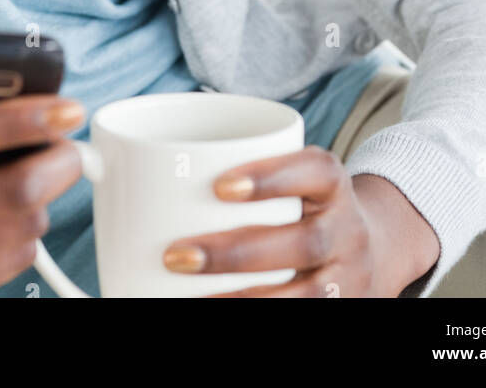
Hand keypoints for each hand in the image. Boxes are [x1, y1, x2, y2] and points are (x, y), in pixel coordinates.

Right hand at [0, 82, 86, 297]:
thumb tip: (20, 84)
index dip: (20, 119)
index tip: (66, 108)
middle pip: (12, 190)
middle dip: (60, 162)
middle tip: (66, 146)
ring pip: (26, 225)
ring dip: (43, 197)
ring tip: (24, 179)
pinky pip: (16, 259)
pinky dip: (24, 232)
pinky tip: (0, 218)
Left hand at [162, 147, 439, 297]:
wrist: (372, 247)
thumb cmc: (300, 204)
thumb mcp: (288, 176)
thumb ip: (229, 170)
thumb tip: (112, 162)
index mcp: (331, 182)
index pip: (313, 170)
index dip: (271, 176)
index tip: (220, 185)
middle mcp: (347, 229)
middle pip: (304, 241)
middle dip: (238, 252)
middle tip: (176, 254)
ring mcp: (349, 278)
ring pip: (308, 297)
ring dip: (245, 299)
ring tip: (191, 299)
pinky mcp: (343, 312)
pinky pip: (307, 322)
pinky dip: (260, 320)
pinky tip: (216, 314)